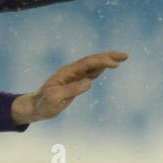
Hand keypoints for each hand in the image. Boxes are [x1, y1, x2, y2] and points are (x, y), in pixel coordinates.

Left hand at [12, 51, 128, 123]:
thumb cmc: (44, 104)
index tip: (115, 63)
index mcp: (67, 72)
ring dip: (107, 60)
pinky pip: (91, 72)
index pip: (88, 63)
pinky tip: (109, 66)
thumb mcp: (55, 98)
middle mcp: (72, 71)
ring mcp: (74, 76)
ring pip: (93, 65)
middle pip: (93, 60)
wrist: (36, 107)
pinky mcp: (76, 82)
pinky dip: (101, 67)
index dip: (102, 62)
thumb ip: (71, 90)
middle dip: (109, 56)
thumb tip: (89, 82)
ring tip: (122, 58)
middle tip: (125, 55)